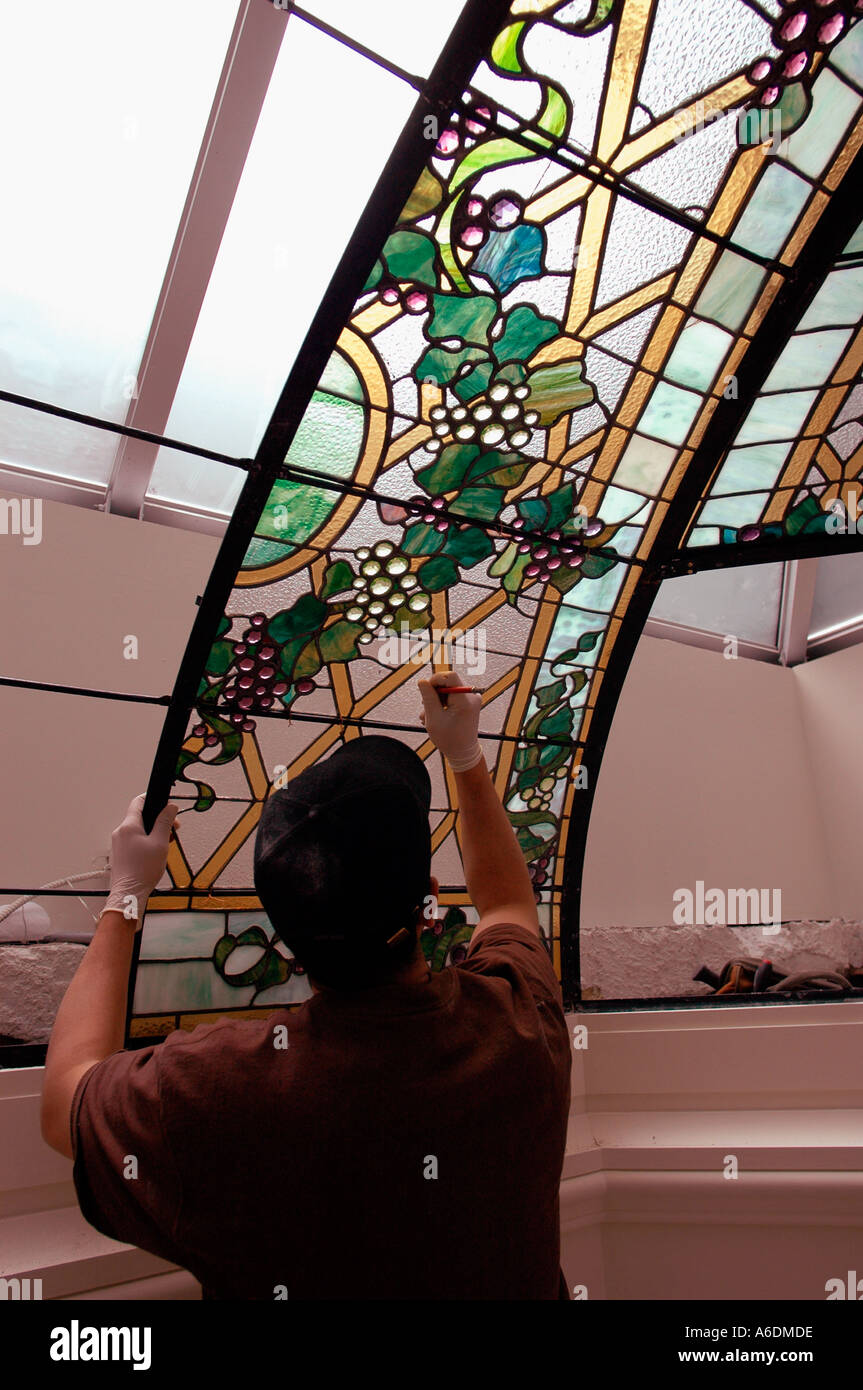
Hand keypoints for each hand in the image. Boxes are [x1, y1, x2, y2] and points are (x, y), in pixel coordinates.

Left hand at [100, 794, 178, 928]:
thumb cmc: (142, 871)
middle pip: (141, 817)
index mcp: (129, 826)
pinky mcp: (120, 853)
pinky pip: (134, 841)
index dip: (154, 799)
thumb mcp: (160, 843)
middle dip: (158, 820)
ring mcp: (118, 843)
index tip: (166, 804)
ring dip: (153, 833)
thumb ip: (165, 822)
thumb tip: (170, 807)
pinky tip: (155, 854)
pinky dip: (146, 842)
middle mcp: (120, 832)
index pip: (139, 801)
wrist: (128, 894)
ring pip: (139, 830)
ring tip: (164, 845)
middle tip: (172, 829)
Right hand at [418, 670, 483, 771]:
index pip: (450, 676)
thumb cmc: (448, 738)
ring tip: (429, 715)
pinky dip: (444, 702)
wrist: (463, 752)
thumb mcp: (433, 718)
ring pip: (450, 688)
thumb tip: (422, 681)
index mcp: (464, 701)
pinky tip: (437, 714)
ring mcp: (473, 699)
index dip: (435, 679)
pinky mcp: (470, 702)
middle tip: (425, 706)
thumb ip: (428, 697)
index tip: (425, 691)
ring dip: (437, 698)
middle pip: (449, 681)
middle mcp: (472, 697)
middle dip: (435, 691)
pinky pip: (454, 694)